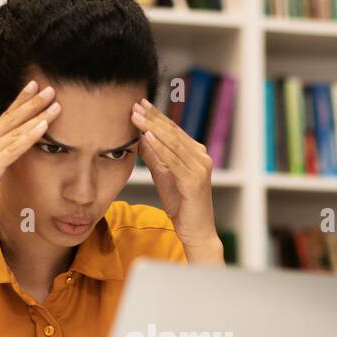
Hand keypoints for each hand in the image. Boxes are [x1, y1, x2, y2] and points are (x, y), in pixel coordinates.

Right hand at [0, 79, 60, 245]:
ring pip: (14, 131)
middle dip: (30, 101)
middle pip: (8, 119)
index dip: (18, 103)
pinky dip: (30, 136)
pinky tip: (44, 125)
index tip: (33, 89)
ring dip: (36, 114)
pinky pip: (13, 150)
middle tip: (48, 86)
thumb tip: (9, 165)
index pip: (1, 120)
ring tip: (54, 101)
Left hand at [131, 98, 220, 255]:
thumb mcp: (164, 176)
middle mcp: (201, 157)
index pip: (173, 131)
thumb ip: (155, 157)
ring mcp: (200, 168)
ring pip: (172, 143)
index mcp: (195, 154)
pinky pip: (174, 161)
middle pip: (172, 133)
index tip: (139, 104)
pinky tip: (147, 136)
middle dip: (152, 118)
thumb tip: (140, 137)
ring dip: (152, 128)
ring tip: (136, 116)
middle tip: (135, 104)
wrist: (196, 232)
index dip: (156, 117)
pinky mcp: (194, 180)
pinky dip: (160, 147)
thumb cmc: (182, 206)